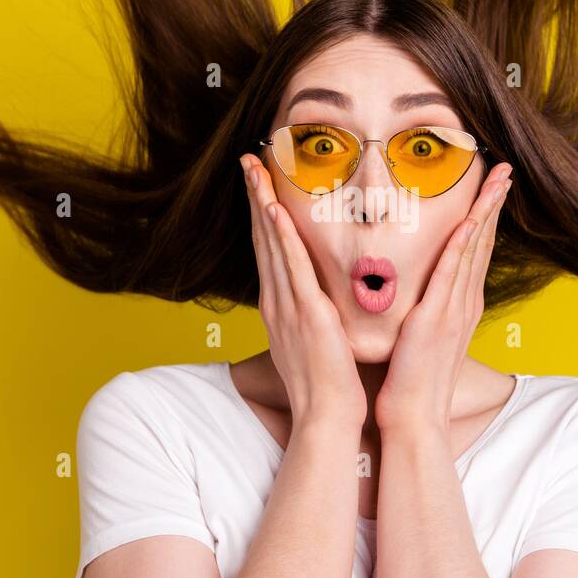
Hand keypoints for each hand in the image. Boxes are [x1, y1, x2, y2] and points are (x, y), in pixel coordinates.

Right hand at [240, 153, 366, 429]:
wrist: (328, 418)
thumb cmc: (329, 384)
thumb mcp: (316, 342)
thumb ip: (314, 316)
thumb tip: (322, 300)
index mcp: (281, 306)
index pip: (269, 250)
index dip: (262, 213)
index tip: (260, 182)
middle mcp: (277, 301)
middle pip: (262, 238)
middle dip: (255, 196)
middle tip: (248, 160)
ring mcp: (287, 305)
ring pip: (271, 244)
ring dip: (261, 203)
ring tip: (254, 169)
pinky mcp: (304, 312)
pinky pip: (291, 266)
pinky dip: (279, 236)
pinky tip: (274, 209)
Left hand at [375, 162, 512, 436]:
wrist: (413, 417)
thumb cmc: (411, 381)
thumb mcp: (422, 338)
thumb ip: (424, 312)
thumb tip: (415, 296)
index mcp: (460, 306)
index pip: (475, 251)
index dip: (484, 216)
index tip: (490, 187)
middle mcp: (464, 303)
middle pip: (483, 242)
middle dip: (494, 203)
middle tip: (505, 169)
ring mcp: (454, 309)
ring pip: (474, 248)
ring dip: (486, 211)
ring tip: (498, 179)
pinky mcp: (437, 316)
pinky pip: (452, 272)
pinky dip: (463, 243)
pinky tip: (471, 218)